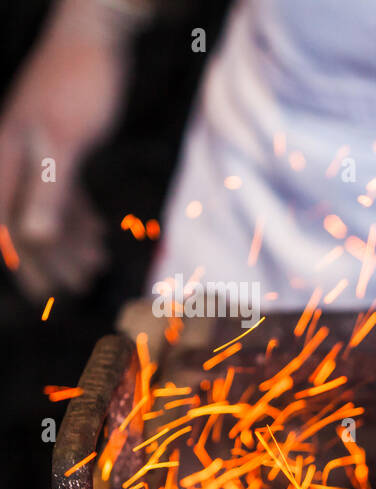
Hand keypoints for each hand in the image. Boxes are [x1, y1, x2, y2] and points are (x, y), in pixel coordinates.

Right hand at [0, 0, 136, 300]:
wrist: (94, 38)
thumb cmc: (77, 85)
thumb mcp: (64, 143)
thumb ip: (48, 191)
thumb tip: (32, 239)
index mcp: (4, 161)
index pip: (8, 226)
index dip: (27, 264)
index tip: (49, 294)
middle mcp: (12, 160)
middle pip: (28, 223)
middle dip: (54, 259)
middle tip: (82, 287)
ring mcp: (33, 155)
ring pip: (47, 210)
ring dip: (70, 242)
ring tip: (96, 267)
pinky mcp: (57, 149)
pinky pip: (62, 193)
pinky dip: (79, 218)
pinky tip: (98, 239)